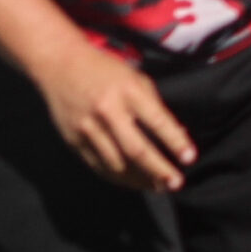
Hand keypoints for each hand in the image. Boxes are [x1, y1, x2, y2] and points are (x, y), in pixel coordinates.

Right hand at [33, 42, 197, 192]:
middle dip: (159, 170)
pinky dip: (118, 177)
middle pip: (137, 150)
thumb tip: (177, 134)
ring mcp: (88, 128)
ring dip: (140, 180)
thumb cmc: (106, 71)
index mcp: (128, 91)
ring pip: (117, 164)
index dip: (175, 141)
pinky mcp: (74, 141)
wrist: (60, 65)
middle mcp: (108, 111)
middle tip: (176, 184)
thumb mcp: (135, 78)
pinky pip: (99, 166)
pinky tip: (133, 181)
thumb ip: (155, 105)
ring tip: (157, 186)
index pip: (157, 121)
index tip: (190, 158)